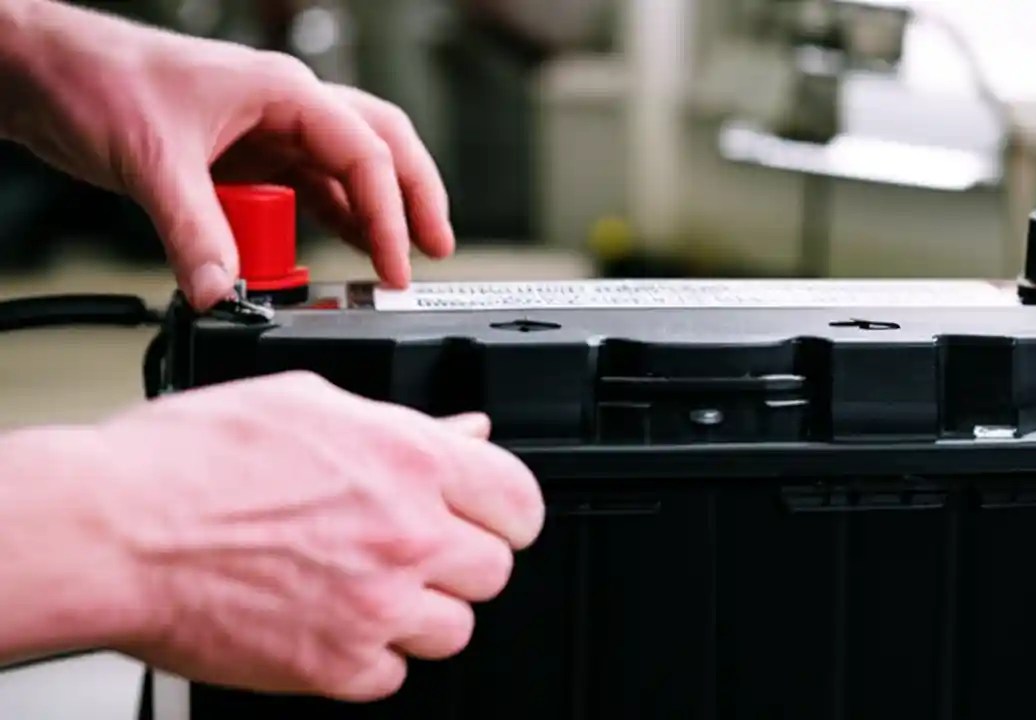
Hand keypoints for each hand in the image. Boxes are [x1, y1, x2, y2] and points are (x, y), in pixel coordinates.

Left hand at [0, 0, 451, 309]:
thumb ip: (195, 230)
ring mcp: (269, 131)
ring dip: (375, 213)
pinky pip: (307, 190)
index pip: (366, 153)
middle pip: (381, 148)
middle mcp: (287, 108)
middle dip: (414, 198)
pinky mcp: (246, 156)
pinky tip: (342, 249)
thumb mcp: (152, 159)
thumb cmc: (97, 76)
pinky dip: (329, 221)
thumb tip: (223, 292)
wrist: (43, 70)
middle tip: (435, 250)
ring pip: (348, 170)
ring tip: (397, 259)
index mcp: (283, 92)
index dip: (391, 213)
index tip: (397, 267)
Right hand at [92, 372, 542, 699]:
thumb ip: (404, 425)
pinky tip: (329, 620)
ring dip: (420, 611)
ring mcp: (378, 607)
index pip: (520, 500)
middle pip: (494, 570)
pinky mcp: (337, 666)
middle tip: (410, 547)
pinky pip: (393, 675)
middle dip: (460, 560)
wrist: (114, 530)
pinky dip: (369, 656)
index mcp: (410, 461)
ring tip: (363, 584)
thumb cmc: (190, 458)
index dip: (505, 509)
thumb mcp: (311, 405)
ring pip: (454, 629)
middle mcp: (408, 537)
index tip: (488, 515)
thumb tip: (466, 430)